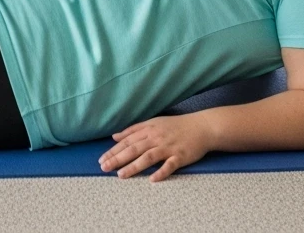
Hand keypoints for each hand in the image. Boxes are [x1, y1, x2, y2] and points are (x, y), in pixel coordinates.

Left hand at [98, 113, 213, 181]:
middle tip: (104, 168)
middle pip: (134, 149)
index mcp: (148, 130)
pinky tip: (152, 180)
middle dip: (117, 158)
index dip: (113, 150)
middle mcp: (156, 138)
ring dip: (134, 166)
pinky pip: (170, 165)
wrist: (201, 127)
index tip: (101, 159)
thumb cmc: (175, 126)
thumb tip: (114, 136)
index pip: (127, 141)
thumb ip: (133, 130)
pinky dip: (161, 172)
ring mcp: (168, 148)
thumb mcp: (153, 123)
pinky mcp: (180, 157)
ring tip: (121, 175)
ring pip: (148, 157)